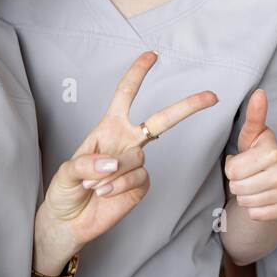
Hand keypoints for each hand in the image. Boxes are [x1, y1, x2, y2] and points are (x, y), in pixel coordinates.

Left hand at [38, 51, 217, 254]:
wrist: (70, 221)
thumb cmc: (65, 191)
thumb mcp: (66, 172)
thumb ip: (87, 163)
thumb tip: (114, 162)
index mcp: (108, 128)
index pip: (125, 95)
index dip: (138, 74)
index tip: (152, 55)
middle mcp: (127, 142)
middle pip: (161, 120)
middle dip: (187, 107)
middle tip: (211, 96)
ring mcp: (136, 163)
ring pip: (137, 157)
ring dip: (112, 173)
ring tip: (94, 185)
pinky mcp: (141, 185)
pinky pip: (138, 178)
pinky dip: (120, 186)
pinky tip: (106, 193)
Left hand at [224, 89, 276, 222]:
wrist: (275, 176)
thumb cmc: (258, 152)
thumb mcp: (252, 134)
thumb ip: (254, 116)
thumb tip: (259, 93)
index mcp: (273, 150)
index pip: (232, 170)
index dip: (232, 167)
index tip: (243, 160)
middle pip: (238, 188)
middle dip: (237, 182)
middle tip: (248, 174)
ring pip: (246, 202)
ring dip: (245, 195)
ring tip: (254, 184)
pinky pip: (256, 214)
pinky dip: (254, 208)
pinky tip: (261, 197)